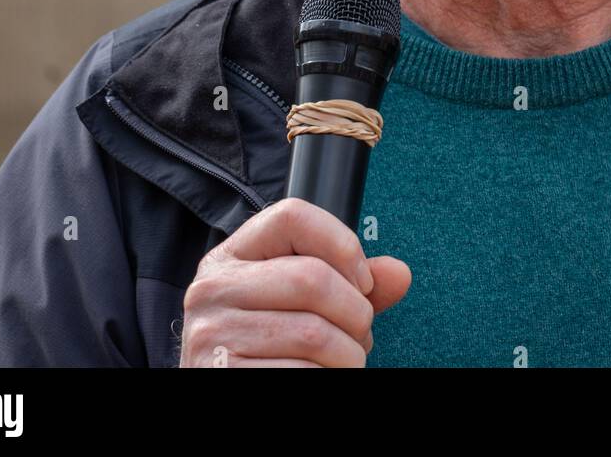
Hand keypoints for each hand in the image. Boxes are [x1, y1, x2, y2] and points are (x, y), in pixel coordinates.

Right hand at [179, 197, 411, 366]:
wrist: (221, 394)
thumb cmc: (268, 347)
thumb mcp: (300, 303)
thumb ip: (350, 284)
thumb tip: (398, 274)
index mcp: (231, 258)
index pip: (291, 216)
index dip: (343, 244)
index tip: (363, 282)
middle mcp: (212, 290)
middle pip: (312, 278)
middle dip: (356, 313)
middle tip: (361, 335)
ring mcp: (212, 335)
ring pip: (313, 334)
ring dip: (348, 355)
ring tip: (344, 361)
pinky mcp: (222, 376)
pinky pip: (301, 373)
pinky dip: (327, 378)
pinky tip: (320, 375)